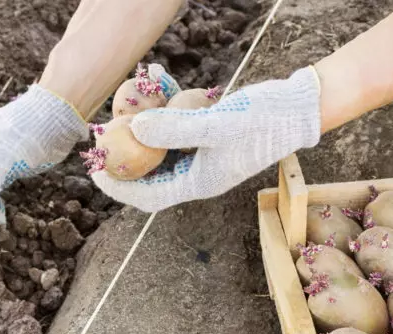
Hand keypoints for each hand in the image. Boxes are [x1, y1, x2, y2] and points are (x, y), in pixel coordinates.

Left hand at [91, 66, 321, 212]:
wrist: (297, 108)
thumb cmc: (263, 121)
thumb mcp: (218, 125)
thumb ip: (176, 129)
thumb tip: (134, 129)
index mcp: (199, 183)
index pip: (149, 196)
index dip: (119, 188)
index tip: (95, 171)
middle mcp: (197, 173)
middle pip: (150, 173)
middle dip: (125, 156)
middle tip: (103, 135)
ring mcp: (202, 154)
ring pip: (161, 147)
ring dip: (143, 127)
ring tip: (127, 103)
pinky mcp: (207, 135)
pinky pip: (177, 125)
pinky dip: (166, 106)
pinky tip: (160, 78)